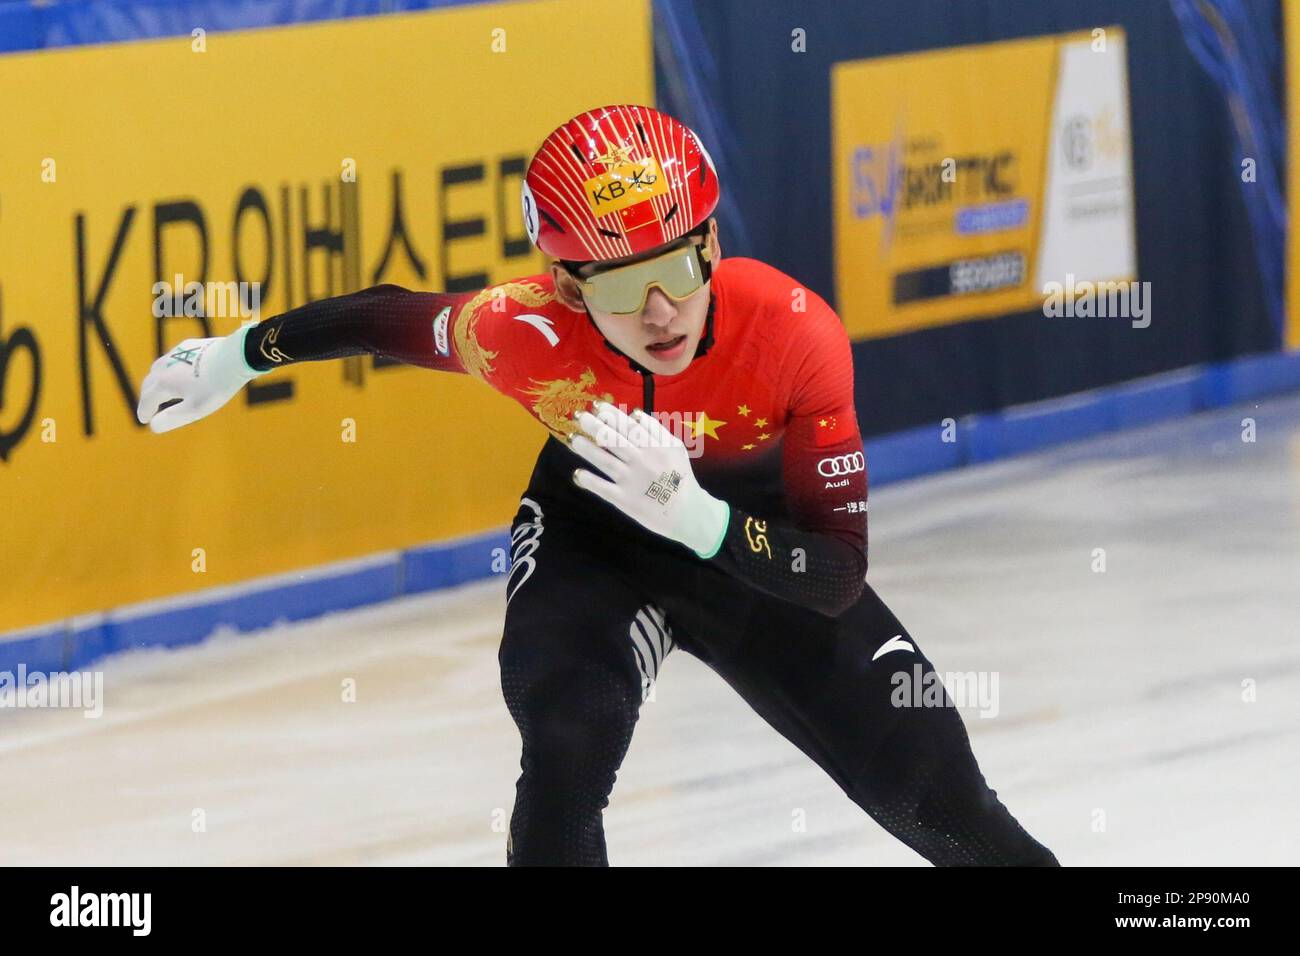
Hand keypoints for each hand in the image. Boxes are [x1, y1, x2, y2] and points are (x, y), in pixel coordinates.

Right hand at [136, 326, 264, 433]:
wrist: (235, 356)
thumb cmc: (216, 385)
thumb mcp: (195, 408)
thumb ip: (173, 418)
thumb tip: (153, 426)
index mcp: (164, 382)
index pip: (148, 399)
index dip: (144, 411)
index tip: (144, 419)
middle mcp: (165, 365)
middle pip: (149, 382)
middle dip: (147, 396)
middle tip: (148, 407)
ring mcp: (177, 353)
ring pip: (159, 367)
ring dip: (155, 380)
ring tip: (160, 389)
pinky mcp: (189, 346)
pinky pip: (173, 358)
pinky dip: (169, 369)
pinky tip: (178, 371)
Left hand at [568, 401, 729, 557]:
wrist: (687, 512)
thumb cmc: (680, 477)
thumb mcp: (675, 448)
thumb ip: (656, 430)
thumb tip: (633, 413)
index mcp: (654, 446)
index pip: (628, 426)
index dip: (610, 414)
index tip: (596, 405)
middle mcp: (641, 461)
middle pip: (613, 440)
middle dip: (594, 426)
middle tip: (579, 415)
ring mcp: (631, 481)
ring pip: (605, 461)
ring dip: (587, 449)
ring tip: (573, 438)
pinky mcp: (625, 501)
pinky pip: (604, 489)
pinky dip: (590, 481)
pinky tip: (578, 473)